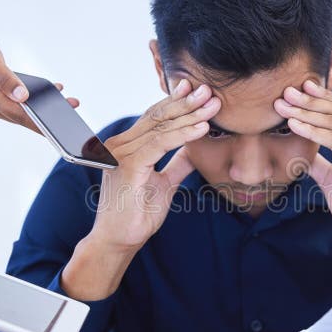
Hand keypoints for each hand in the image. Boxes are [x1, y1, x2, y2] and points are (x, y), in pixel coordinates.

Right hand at [0, 28, 78, 132]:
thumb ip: (5, 78)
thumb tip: (23, 96)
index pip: (21, 116)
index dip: (41, 123)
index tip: (60, 128)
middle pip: (24, 118)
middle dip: (49, 118)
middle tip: (72, 110)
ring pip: (22, 112)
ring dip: (43, 109)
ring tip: (67, 102)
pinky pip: (17, 104)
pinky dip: (32, 101)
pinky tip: (49, 92)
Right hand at [61, 79, 219, 299]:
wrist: (119, 241)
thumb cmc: (138, 214)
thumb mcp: (165, 184)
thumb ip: (176, 164)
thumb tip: (194, 149)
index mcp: (127, 146)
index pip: (154, 118)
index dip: (177, 103)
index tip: (198, 91)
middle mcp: (120, 144)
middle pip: (157, 116)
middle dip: (186, 102)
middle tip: (210, 90)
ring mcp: (121, 153)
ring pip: (160, 127)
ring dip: (190, 115)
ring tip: (212, 106)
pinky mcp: (127, 166)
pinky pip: (160, 144)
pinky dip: (183, 134)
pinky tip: (202, 129)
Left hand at [274, 80, 331, 245]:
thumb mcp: (331, 178)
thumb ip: (320, 160)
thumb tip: (301, 147)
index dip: (322, 97)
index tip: (299, 89)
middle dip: (310, 101)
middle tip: (285, 92)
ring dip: (306, 113)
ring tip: (284, 106)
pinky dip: (313, 131)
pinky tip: (294, 125)